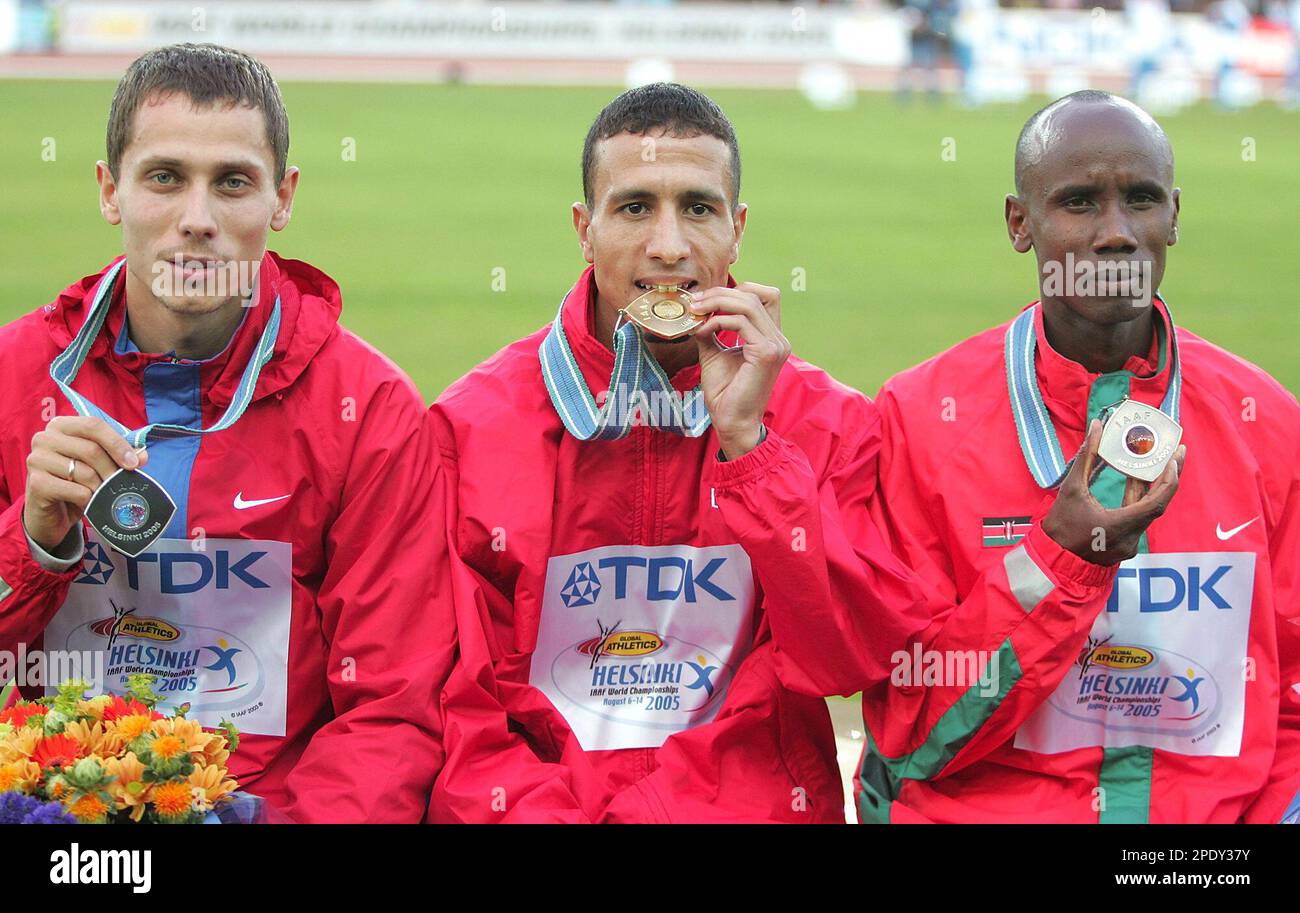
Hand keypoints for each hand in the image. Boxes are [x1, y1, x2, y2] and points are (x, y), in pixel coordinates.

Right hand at [23, 416, 146, 552]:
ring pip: (84, 472)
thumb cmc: (76, 482)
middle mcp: (44, 438)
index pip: (93, 425)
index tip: (134, 463)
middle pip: (91, 449)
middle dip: (112, 470)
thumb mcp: (99, 465)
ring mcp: (36, 460)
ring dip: (100, 487)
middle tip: (120, 484)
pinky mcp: (36, 483)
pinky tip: (86, 503)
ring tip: (102, 494)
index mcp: (61, 425)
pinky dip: (89, 500)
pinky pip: (76, 491)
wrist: (51, 512)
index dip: (118, 443)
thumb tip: (142, 456)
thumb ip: (121, 456)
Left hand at [691, 282, 789, 459]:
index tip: (707, 299)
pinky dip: (718, 321)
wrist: (732, 422)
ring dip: (716, 303)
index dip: (737, 290)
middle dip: (720, 293)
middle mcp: (779, 339)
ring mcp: (776, 345)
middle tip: (695, 302)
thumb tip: (697, 312)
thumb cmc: (725, 393)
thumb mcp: (715, 354)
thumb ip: (711, 331)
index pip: (765, 296)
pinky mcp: (766, 353)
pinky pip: (740, 322)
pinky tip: (703, 330)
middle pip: (754, 295)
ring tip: (696, 311)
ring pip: (748, 304)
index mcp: (771, 337)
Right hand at [1042, 419, 1185, 564]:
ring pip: (1146, 511)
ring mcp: (1130, 545)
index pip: (1155, 503)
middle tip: (1176, 453)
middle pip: (1156, 504)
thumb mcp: (1070, 489)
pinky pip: (1138, 519)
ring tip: (1153, 462)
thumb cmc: (1059, 526)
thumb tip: (1097, 427)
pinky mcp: (1125, 546)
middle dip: (1167, 477)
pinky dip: (1139, 500)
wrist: (1052, 559)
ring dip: (1150, 487)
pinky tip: (1136, 482)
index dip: (1168, 480)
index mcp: (1119, 526)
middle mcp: (1131, 538)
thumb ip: (1087, 457)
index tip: (1173, 459)